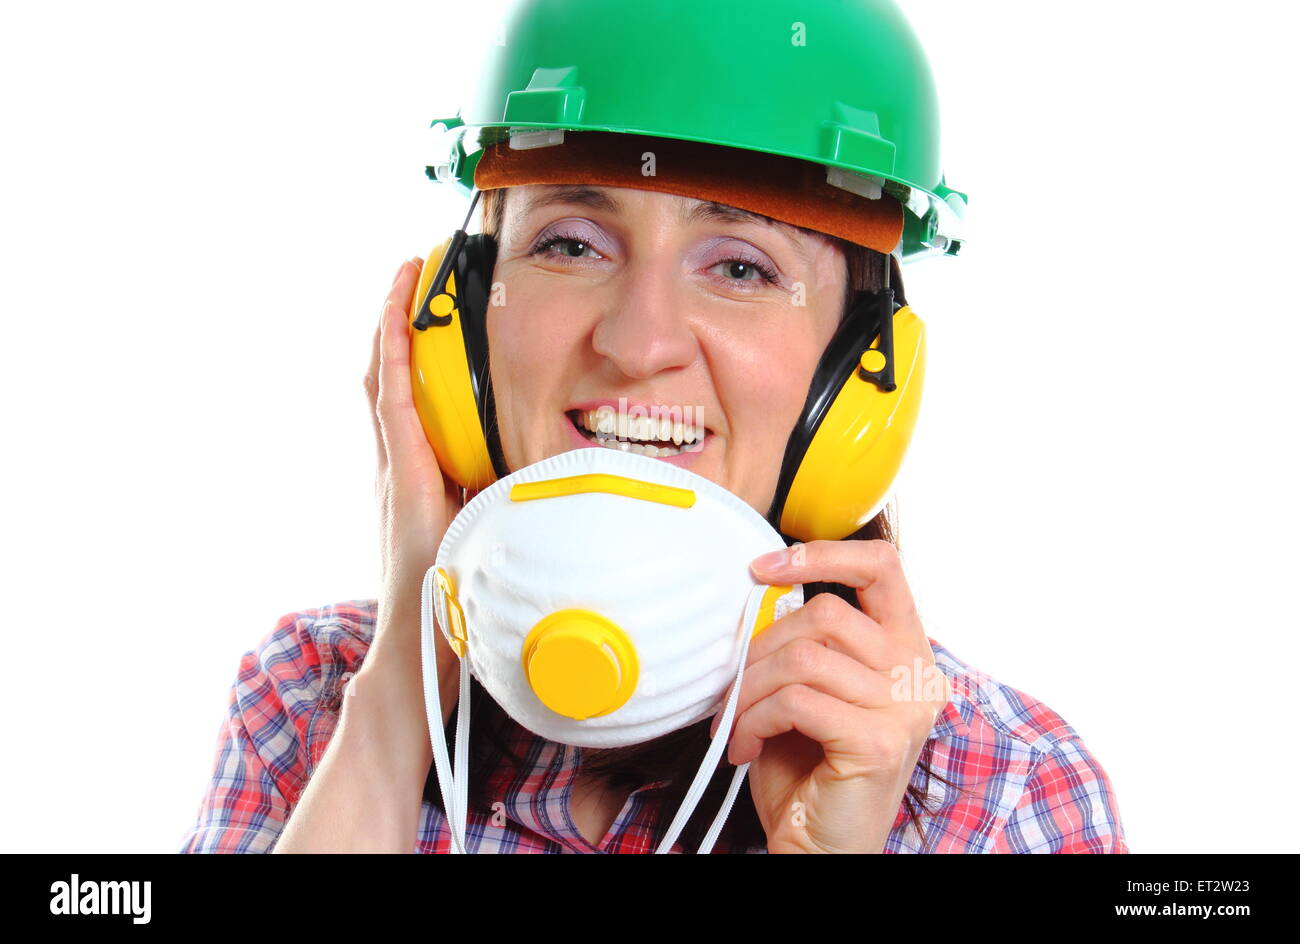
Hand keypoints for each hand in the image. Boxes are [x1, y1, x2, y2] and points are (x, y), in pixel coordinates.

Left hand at [359, 256, 465, 729]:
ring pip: (388, 399)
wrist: (414, 658)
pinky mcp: (407, 497)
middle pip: (382, 377)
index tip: (408, 275)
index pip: (393, 383)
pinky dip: (412, 391)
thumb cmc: (443, 611)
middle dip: (394, 320)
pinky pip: (403, 429)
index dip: (396, 325)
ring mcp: (397, 482)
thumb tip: (548, 462)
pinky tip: (444, 383)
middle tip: (418, 275)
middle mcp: (395, 470)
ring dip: (400, 350)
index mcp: (408, 475)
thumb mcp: (476, 545)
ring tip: (428, 312)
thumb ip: (499, 503)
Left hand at [714, 539, 950, 853]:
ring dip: (751, 690)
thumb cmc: (810, 772)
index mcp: (906, 650)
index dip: (822, 553)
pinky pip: (796, 700)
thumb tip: (761, 595)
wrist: (819, 847)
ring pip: (804, 656)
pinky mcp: (879, 742)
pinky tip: (746, 747)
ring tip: (738, 724)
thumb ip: (802, 642)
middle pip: (825, 613)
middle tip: (736, 688)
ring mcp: (905, 708)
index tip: (762, 568)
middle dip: (761, 647)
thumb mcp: (807, 691)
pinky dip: (755, 720)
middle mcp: (918, 674)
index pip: (881, 566)